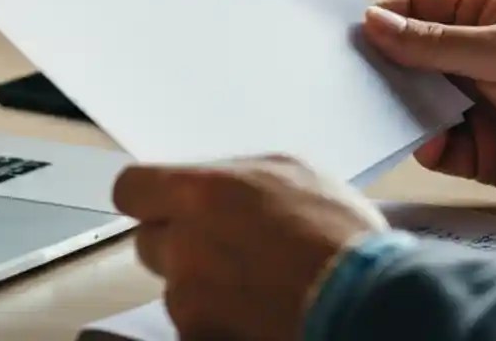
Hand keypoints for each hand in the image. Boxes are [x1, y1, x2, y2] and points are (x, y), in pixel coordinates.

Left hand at [113, 155, 387, 340]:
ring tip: (256, 284)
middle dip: (179, 244)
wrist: (365, 300)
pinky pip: (192, 325)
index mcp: (201, 191)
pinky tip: (255, 312)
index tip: (164, 203)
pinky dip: (215, 322)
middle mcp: (184, 243)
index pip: (130, 188)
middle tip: (224, 247)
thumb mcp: (292, 171)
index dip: (147, 197)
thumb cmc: (339, 234)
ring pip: (175, 289)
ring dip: (201, 287)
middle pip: (149, 242)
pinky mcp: (198, 336)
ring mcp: (188, 298)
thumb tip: (211, 182)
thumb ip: (235, 175)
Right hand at [362, 0, 495, 195]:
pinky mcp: (474, 149)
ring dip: (397, 108)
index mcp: (475, 17)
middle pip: (405, 59)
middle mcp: (465, 59)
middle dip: (379, 67)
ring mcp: (467, 104)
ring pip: (412, 104)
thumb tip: (373, 23)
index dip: (381, 18)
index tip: (349, 32)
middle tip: (348, 75)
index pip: (413, 9)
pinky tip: (424, 140)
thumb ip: (434, 43)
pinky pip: (433, 146)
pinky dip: (423, 144)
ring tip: (378, 109)